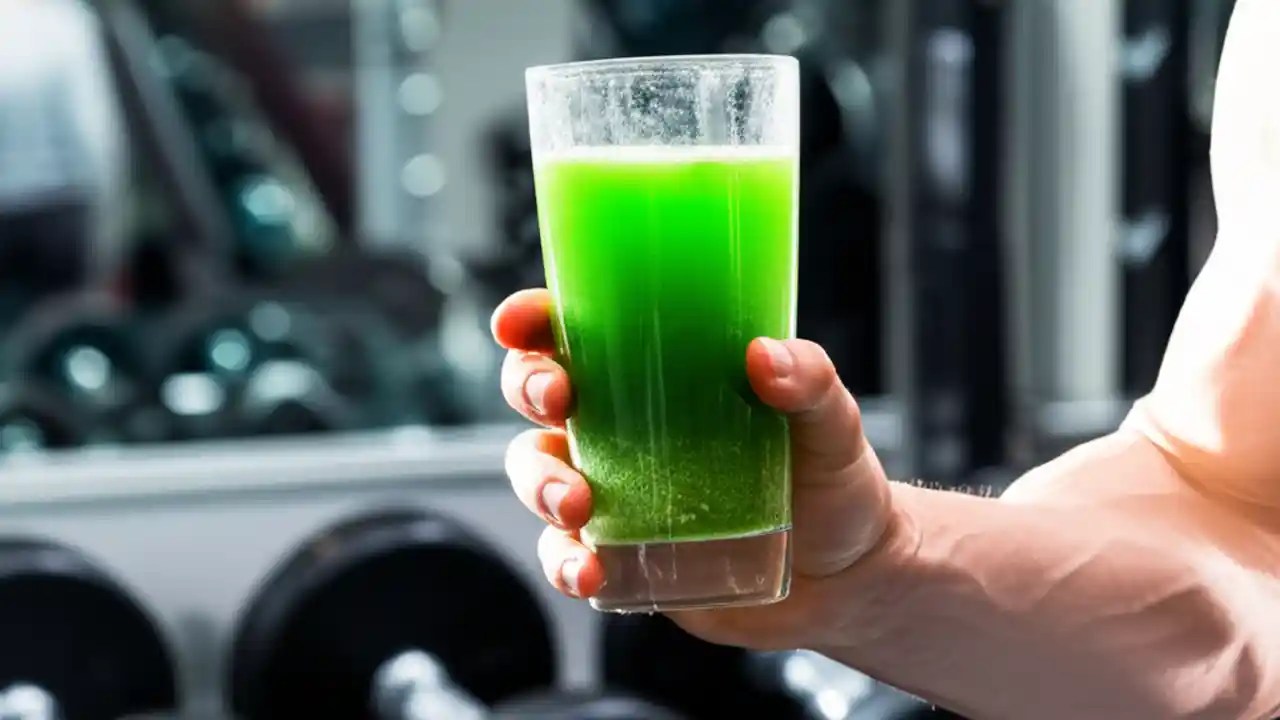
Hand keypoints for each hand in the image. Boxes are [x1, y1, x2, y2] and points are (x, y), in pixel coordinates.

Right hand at [493, 288, 901, 649]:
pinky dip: (563, 562)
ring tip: (576, 506)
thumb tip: (766, 355)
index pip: (582, 330)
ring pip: (536, 472)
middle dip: (528, 387)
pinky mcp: (620, 553)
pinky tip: (589, 570)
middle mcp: (625, 426)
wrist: (846, 580)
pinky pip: (564, 553)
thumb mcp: (834, 424)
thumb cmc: (834, 483)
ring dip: (539, 483)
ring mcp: (616, 490)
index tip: (520, 322)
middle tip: (557, 401)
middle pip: (539, 392)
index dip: (535, 319)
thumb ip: (810, 382)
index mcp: (664, 375)